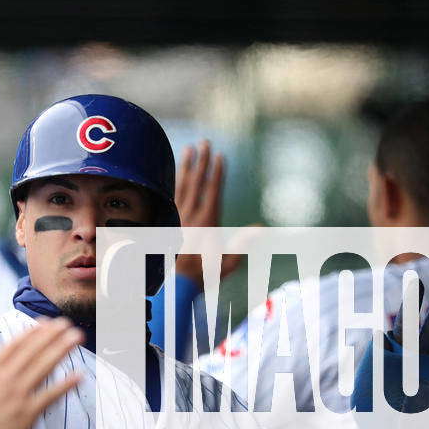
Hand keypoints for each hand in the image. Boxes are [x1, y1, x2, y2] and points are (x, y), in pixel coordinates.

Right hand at [0, 318, 82, 428]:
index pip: (15, 346)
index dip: (32, 333)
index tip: (45, 323)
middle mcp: (7, 378)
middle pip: (34, 351)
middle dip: (51, 335)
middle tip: (66, 323)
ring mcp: (18, 394)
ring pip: (44, 366)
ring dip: (61, 350)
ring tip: (76, 337)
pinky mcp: (26, 414)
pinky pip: (50, 396)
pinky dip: (65, 386)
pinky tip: (79, 375)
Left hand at [175, 140, 242, 288]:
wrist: (172, 286)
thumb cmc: (204, 276)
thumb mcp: (228, 263)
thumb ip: (243, 243)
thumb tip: (262, 226)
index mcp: (206, 224)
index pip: (212, 192)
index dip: (216, 173)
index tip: (219, 155)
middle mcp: (190, 217)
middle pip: (195, 183)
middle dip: (200, 161)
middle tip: (203, 142)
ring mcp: (176, 218)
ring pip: (180, 186)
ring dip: (186, 166)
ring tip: (188, 149)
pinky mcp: (167, 221)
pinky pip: (170, 196)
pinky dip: (173, 181)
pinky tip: (174, 172)